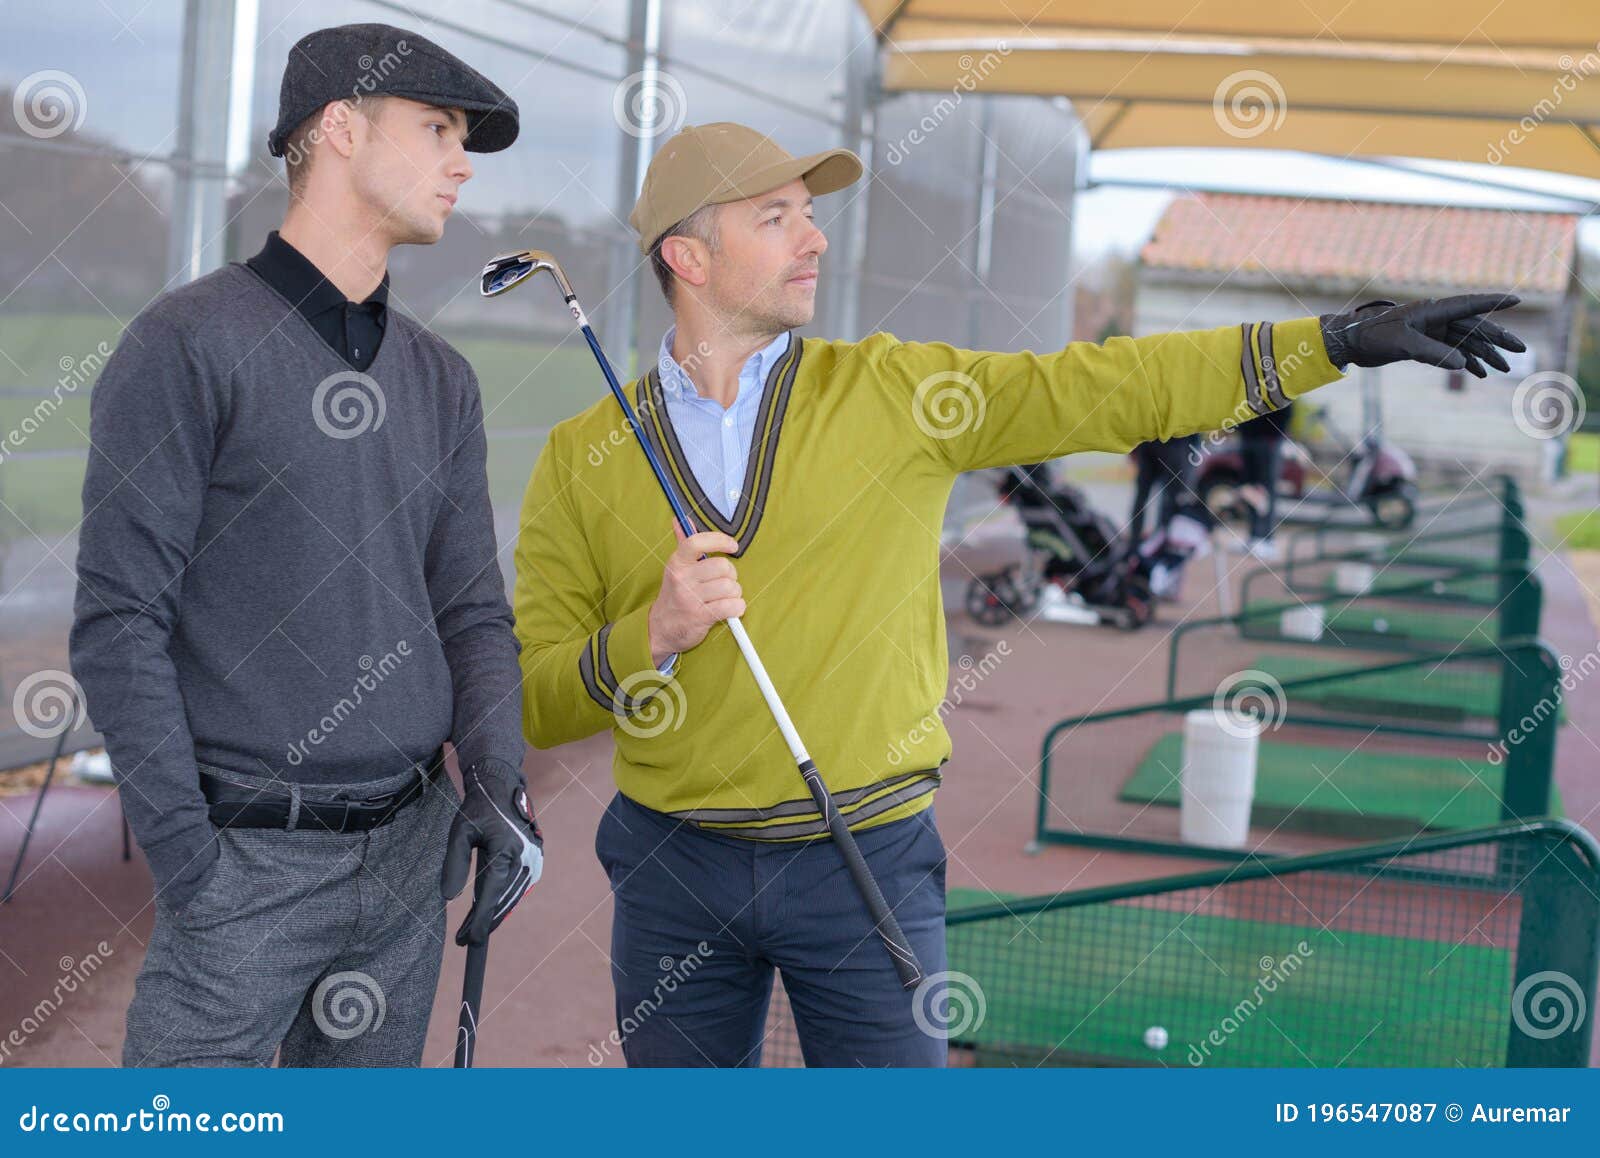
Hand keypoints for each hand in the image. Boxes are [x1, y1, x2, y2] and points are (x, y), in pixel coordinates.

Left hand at [441, 759, 542, 945]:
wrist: (502, 786)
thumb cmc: (478, 808)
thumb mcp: (459, 832)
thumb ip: (455, 864)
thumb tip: (449, 898)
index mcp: (506, 850)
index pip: (491, 894)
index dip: (479, 920)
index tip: (468, 940)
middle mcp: (525, 857)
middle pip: (503, 900)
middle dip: (484, 922)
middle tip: (465, 940)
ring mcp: (533, 858)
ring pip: (513, 896)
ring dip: (494, 914)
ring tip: (473, 929)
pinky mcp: (535, 858)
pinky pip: (520, 886)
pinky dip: (505, 900)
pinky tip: (490, 910)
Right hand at [646, 523, 743, 664]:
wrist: (661, 628)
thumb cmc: (675, 595)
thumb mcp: (676, 568)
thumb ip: (682, 542)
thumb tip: (680, 519)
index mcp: (677, 562)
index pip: (697, 542)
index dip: (720, 540)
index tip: (733, 546)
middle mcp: (682, 578)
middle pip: (723, 567)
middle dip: (731, 575)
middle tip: (725, 582)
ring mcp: (690, 598)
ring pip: (730, 587)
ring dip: (734, 594)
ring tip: (724, 598)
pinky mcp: (701, 617)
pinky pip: (732, 606)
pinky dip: (737, 608)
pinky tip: (730, 609)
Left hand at [1319, 294, 1525, 377]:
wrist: (1350, 342)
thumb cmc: (1372, 336)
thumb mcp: (1403, 345)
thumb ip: (1433, 353)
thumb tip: (1463, 366)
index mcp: (1432, 310)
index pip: (1470, 305)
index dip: (1493, 303)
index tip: (1516, 299)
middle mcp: (1435, 318)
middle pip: (1474, 327)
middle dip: (1497, 339)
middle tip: (1520, 350)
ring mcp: (1430, 331)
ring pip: (1464, 342)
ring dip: (1484, 355)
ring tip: (1504, 369)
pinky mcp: (1423, 344)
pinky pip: (1451, 352)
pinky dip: (1465, 362)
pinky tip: (1479, 373)